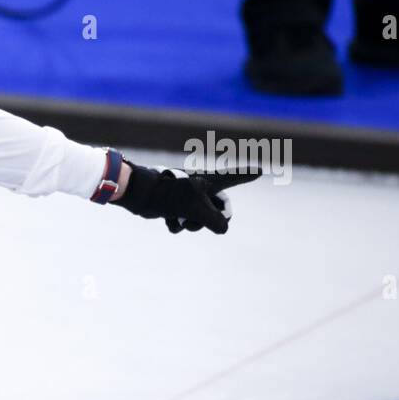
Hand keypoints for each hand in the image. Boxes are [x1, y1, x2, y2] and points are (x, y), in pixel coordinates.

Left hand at [114, 159, 260, 233]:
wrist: (138, 194)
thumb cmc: (169, 196)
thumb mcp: (198, 210)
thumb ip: (216, 222)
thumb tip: (223, 229)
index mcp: (209, 182)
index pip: (235, 178)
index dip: (247, 175)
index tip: (260, 170)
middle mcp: (200, 187)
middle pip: (218, 208)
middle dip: (210, 220)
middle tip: (199, 221)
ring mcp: (186, 196)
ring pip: (199, 217)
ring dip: (191, 224)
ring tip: (179, 220)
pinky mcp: (173, 204)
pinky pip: (183, 219)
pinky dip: (176, 223)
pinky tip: (168, 221)